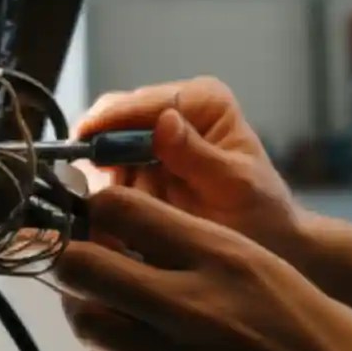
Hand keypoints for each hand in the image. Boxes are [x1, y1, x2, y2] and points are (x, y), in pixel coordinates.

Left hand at [56, 187, 351, 350]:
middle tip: (81, 251)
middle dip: (70, 253)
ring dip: (85, 302)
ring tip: (106, 296)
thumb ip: (179, 236)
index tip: (91, 209)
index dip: (94, 204)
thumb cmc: (288, 310)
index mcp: (216, 255)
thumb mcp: (242, 255)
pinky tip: (127, 344)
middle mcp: (191, 304)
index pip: (119, 209)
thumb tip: (108, 214)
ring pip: (84, 319)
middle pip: (82, 266)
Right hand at [77, 77, 351, 311]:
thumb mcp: (235, 186)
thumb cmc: (262, 215)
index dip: (110, 122)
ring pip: (101, 149)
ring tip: (92, 209)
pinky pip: (105, 177)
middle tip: (82, 187)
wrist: (269, 249)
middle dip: (96, 151)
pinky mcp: (140, 170)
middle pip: (113, 120)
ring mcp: (153, 141)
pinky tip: (102, 220)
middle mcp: (174, 112)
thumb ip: (199, 156)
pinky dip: (99, 196)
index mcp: (202, 101)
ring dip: (94, 178)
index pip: (143, 102)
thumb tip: (165, 121)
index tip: (84, 145)